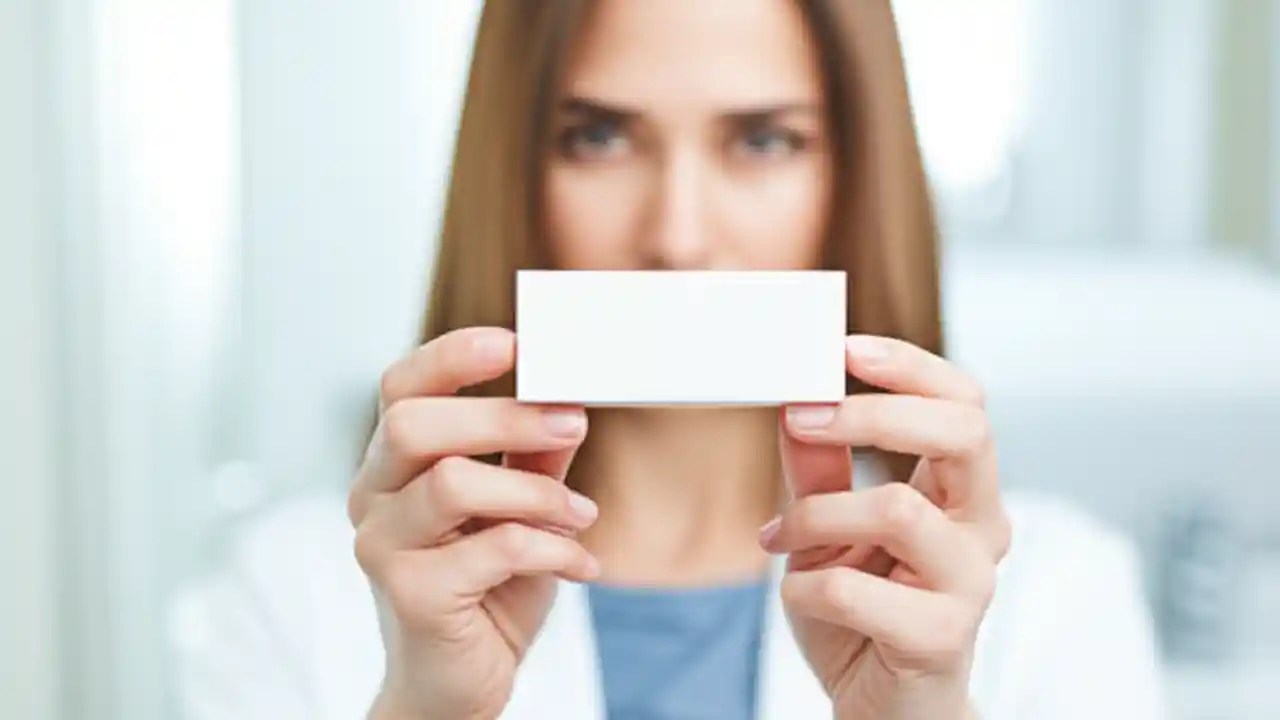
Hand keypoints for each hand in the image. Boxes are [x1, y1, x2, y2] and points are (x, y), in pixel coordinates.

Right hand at [349, 327, 600, 719]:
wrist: (460, 685)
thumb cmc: (486, 589)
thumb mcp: (519, 509)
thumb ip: (534, 455)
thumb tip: (568, 399)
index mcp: (394, 465)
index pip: (399, 388)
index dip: (449, 357)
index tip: (514, 342)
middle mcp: (373, 497)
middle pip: (414, 424)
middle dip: (503, 415)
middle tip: (573, 421)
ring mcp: (381, 547)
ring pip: (453, 482)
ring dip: (536, 491)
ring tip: (581, 514)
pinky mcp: (409, 595)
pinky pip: (493, 547)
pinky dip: (553, 548)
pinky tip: (580, 564)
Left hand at [766, 335, 1009, 719]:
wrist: (877, 706)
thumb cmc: (860, 612)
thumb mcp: (827, 528)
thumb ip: (818, 468)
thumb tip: (795, 398)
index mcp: (960, 492)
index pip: (965, 402)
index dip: (912, 365)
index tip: (846, 347)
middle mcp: (980, 530)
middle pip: (963, 432)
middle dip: (874, 413)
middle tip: (804, 417)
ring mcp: (969, 584)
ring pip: (898, 506)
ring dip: (816, 513)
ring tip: (780, 539)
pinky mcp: (940, 638)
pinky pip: (852, 587)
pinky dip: (804, 585)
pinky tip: (797, 594)